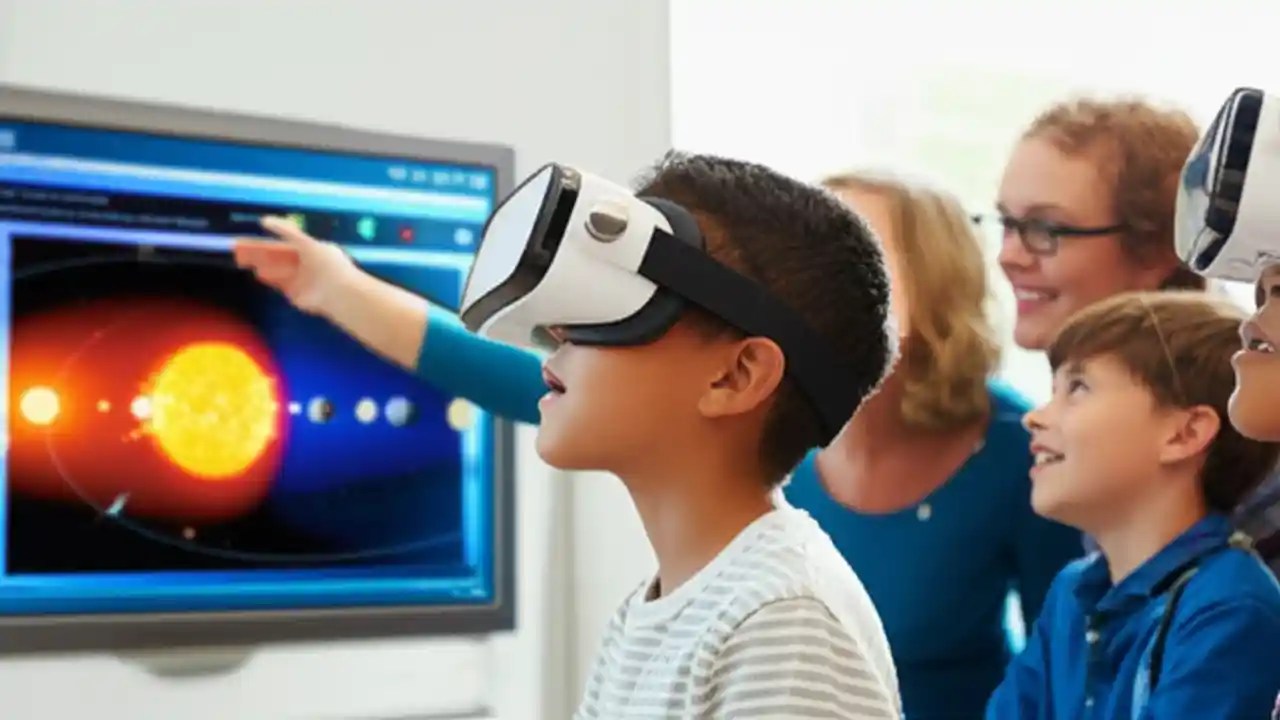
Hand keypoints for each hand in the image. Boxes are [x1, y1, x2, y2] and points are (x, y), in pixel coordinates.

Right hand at [233, 216, 358, 314]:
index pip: (292, 241)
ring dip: (266, 266)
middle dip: (267, 253)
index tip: (261, 229)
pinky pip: (280, 286)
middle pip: (282, 257)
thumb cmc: (325, 263)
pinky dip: (270, 280)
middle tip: (247, 247)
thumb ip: (286, 231)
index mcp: (314, 250)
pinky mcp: (296, 296)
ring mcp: (301, 281)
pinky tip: (258, 273)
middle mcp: (307, 265)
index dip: (277, 236)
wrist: (336, 292)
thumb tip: (265, 220)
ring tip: (247, 259)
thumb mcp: (306, 242)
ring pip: (279, 271)